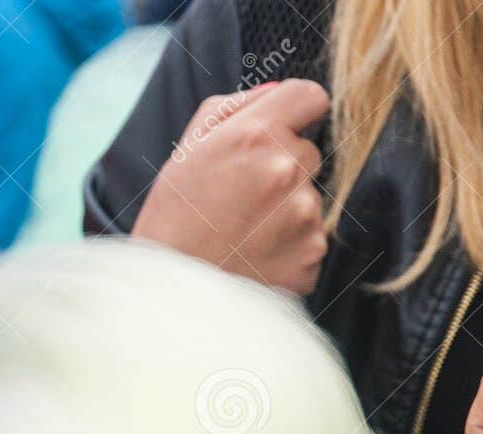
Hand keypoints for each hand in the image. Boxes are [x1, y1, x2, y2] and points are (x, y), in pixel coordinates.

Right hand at [131, 79, 330, 296]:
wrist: (170, 294)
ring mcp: (305, 216)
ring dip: (285, 211)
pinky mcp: (312, 256)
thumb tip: (275, 90)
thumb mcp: (187, 150)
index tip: (280, 130)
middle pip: (309, 152)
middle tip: (241, 198)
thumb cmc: (172, 219)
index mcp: (257, 134)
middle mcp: (288, 169)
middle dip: (283, 167)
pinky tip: (254, 257)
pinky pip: (310, 241)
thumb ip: (233, 107)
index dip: (295, 112)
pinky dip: (289, 248)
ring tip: (243, 234)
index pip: (310, 97)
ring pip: (309, 199)